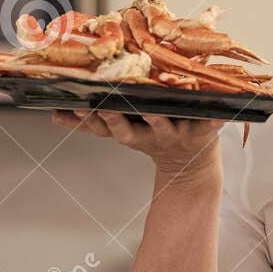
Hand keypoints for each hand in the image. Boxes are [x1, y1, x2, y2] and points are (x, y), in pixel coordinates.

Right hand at [51, 110, 221, 181]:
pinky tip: (218, 117)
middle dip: (114, 119)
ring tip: (152, 109)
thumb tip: (53, 113)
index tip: (73, 110)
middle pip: (126, 129)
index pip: (103, 127)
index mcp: (129, 132)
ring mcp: (174, 133)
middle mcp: (149, 134)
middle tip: (104, 107)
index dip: (87, 121)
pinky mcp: (201, 133)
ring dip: (156, 118)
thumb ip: (92, 122)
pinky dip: (213, 121)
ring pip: (162, 124)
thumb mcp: (123, 131)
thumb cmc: (154, 137)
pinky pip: (208, 125)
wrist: (192, 164)